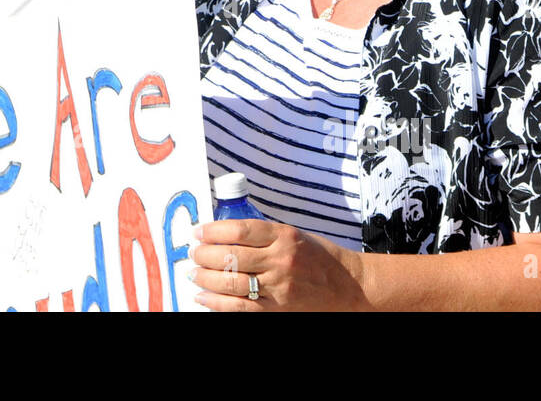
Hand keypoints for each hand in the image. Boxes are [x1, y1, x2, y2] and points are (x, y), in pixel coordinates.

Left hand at [189, 219, 368, 310]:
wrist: (347, 286)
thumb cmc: (318, 257)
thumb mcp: (293, 235)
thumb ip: (262, 234)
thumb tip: (221, 233)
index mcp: (284, 236)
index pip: (239, 230)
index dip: (212, 231)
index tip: (198, 232)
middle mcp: (281, 260)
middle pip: (231, 257)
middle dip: (204, 255)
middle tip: (192, 253)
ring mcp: (279, 287)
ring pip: (231, 283)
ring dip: (205, 278)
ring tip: (193, 274)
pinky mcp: (277, 309)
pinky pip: (239, 308)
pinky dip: (216, 303)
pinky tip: (203, 297)